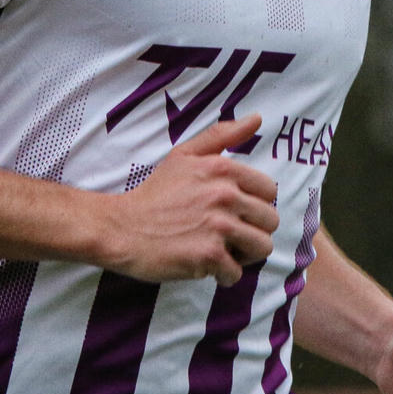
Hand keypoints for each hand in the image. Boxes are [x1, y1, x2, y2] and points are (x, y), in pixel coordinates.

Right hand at [96, 115, 280, 286]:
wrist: (122, 228)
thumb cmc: (154, 193)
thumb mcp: (184, 155)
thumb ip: (222, 136)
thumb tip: (257, 118)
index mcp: (223, 169)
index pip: (269, 190)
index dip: (254, 204)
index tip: (234, 211)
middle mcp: (225, 195)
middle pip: (270, 221)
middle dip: (252, 230)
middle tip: (226, 234)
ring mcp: (219, 226)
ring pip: (262, 247)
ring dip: (244, 254)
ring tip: (222, 251)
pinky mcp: (209, 255)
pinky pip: (236, 273)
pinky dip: (222, 275)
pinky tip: (204, 265)